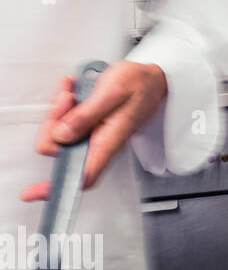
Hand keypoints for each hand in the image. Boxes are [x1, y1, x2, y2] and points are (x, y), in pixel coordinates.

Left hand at [21, 61, 167, 200]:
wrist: (152, 77)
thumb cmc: (140, 83)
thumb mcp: (113, 92)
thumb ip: (86, 115)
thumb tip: (61, 135)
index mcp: (108, 141)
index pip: (82, 176)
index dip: (57, 188)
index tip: (33, 192)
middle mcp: (99, 143)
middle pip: (59, 148)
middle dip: (52, 123)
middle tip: (65, 101)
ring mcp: (93, 135)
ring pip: (58, 134)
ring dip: (58, 111)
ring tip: (72, 92)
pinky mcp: (89, 126)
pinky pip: (65, 123)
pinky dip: (63, 107)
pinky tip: (73, 93)